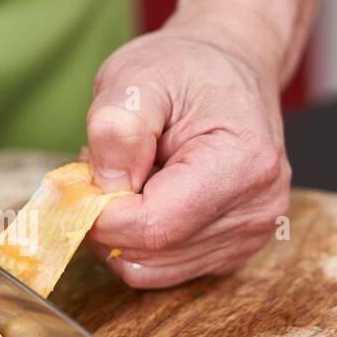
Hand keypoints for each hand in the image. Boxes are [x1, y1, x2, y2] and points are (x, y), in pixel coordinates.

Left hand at [84, 1, 291, 287]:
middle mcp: (256, 210)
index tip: (79, 178)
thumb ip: (118, 127)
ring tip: (127, 176)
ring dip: (120, 231)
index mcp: (243, 164)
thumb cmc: (187, 67)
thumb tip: (106, 187)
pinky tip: (146, 195)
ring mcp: (249, 236)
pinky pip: (162, 269)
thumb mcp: (138, 75)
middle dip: (107, 220)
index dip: (101, 214)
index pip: (155, 226)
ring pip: (150, 269)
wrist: (230, 67)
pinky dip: (139, 239)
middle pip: (151, 254)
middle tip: (102, 167)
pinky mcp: (232, 251)